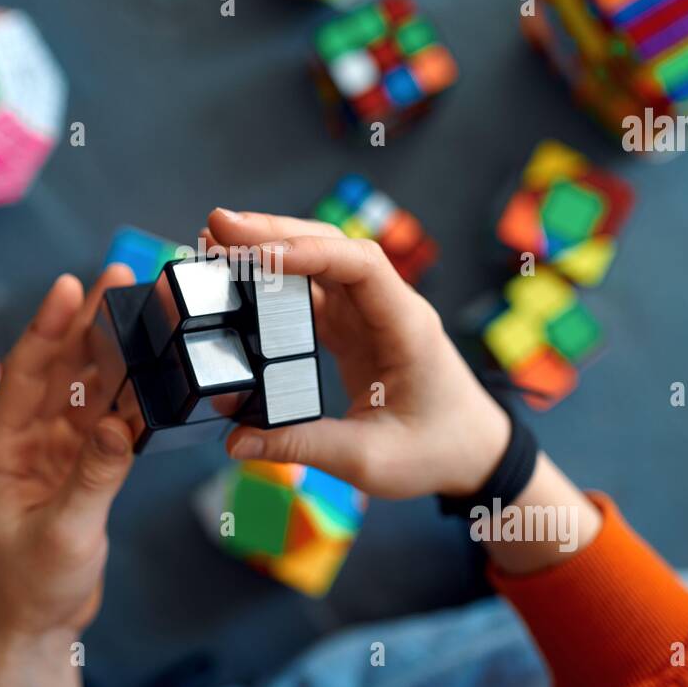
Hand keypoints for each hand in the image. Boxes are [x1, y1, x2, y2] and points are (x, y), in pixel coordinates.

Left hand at [0, 265, 135, 686]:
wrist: (31, 626)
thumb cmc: (27, 586)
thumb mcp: (61, 533)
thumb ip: (92, 478)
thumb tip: (120, 425)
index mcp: (1, 446)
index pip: (26, 372)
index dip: (49, 326)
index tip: (71, 284)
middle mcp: (26, 438)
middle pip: (61, 366)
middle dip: (89, 322)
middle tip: (122, 277)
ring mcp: (55, 450)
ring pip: (88, 388)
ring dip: (114, 352)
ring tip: (143, 312)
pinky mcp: (81, 466)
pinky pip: (109, 420)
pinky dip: (130, 397)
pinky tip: (152, 371)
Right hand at [206, 208, 511, 500]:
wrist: (472, 453)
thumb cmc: (436, 452)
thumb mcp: (371, 460)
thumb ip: (304, 445)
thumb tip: (237, 440)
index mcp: (407, 327)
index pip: (362, 266)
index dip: (310, 252)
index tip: (258, 254)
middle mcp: (387, 308)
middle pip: (332, 248)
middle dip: (275, 233)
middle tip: (218, 226)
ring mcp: (369, 314)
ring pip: (318, 262)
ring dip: (270, 248)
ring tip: (215, 242)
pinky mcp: (352, 328)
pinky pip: (311, 292)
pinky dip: (274, 281)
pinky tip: (238, 277)